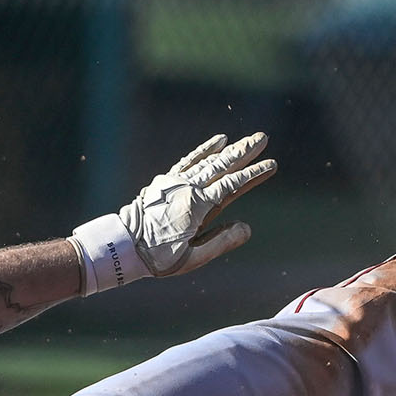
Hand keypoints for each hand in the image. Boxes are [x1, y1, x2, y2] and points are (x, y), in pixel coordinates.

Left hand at [119, 132, 277, 275]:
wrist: (124, 245)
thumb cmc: (158, 256)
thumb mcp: (193, 257)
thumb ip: (221, 242)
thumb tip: (247, 227)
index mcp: (197, 206)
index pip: (232, 185)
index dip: (253, 174)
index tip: (271, 164)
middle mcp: (187, 188)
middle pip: (222, 165)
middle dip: (244, 152)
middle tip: (263, 138)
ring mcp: (176, 182)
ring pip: (208, 161)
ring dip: (229, 149)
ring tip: (246, 140)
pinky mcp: (166, 181)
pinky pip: (189, 160)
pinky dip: (204, 150)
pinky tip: (218, 142)